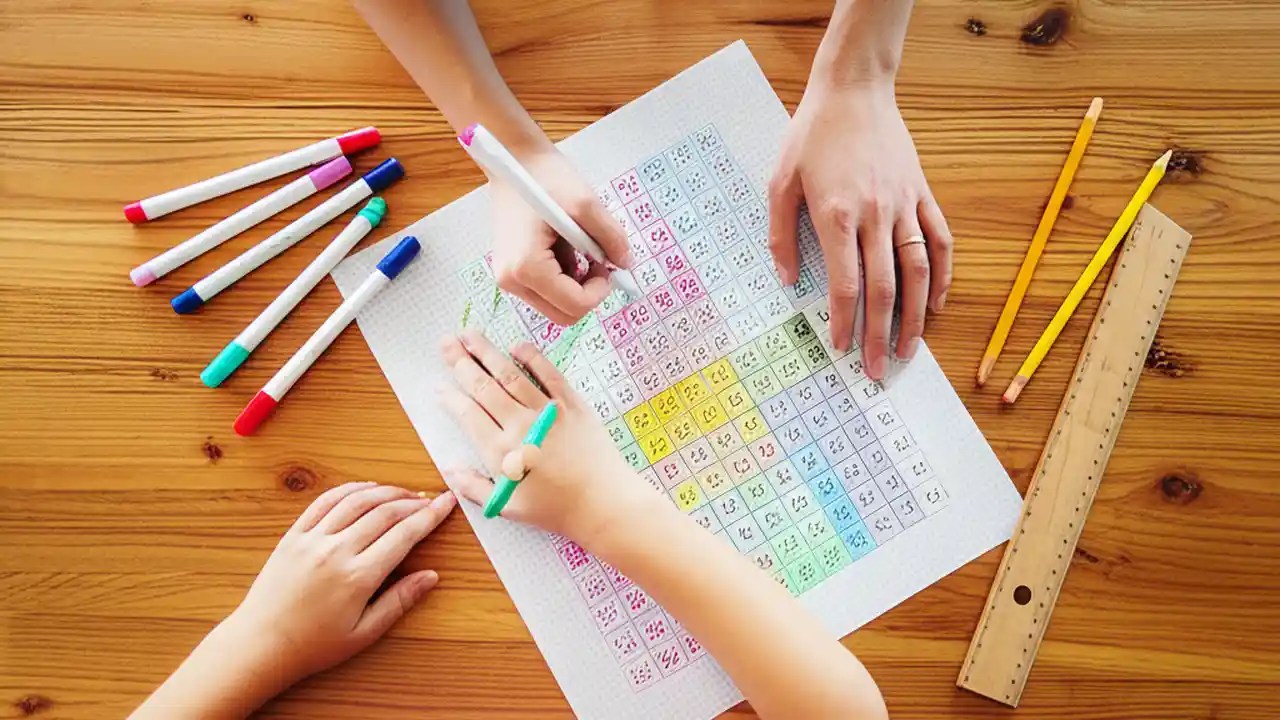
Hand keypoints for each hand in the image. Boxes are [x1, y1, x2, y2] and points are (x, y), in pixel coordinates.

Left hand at [222, 483, 455, 682]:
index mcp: (358, 578)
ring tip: (404, 493)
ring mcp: (312, 540)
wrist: (261, 644)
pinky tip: (366, 489)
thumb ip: (399, 601)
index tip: (446, 502)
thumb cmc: (313, 645)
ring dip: (385, 491)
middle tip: (431, 498)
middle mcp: (336, 552)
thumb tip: (431, 576)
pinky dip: (350, 490)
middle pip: (384, 512)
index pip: (404, 535)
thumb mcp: (364, 633)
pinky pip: (325, 502)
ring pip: (356, 501)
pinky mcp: (294, 535)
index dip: (430, 516)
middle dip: (413, 501)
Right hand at [436, 329, 659, 543]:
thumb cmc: (555, 509)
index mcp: (501, 451)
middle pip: (484, 387)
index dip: (450, 397)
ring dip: (488, 352)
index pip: (467, 414)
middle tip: (447, 342)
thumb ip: (474, 487)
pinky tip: (517, 346)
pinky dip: (532, 358)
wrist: (602, 502)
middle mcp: (520, 425)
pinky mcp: (572, 405)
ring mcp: (546, 412)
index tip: (439, 386)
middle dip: (462, 363)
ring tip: (471, 334)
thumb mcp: (508, 507)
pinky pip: (549, 375)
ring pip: (511, 375)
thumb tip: (448, 469)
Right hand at [490, 145, 632, 326]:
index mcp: (526, 267)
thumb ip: (611, 238)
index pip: (575, 305)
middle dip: (588, 294)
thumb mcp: (586, 203)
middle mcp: (511, 281)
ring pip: (555, 306)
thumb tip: (626, 263)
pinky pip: (545, 292)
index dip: (600, 290)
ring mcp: (508, 279)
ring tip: (576, 249)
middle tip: (597, 262)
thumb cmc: (544, 177)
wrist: (513, 160)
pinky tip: (563, 248)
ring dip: (575, 286)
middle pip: (563, 316)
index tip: (607, 265)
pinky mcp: (511, 272)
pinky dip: (563, 278)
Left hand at [769, 78, 951, 379]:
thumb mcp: (780, 181)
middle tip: (877, 370)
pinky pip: (940, 241)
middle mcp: (876, 215)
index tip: (841, 348)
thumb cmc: (811, 135)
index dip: (845, 322)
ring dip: (914, 316)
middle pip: (884, 290)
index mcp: (837, 216)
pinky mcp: (922, 194)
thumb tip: (786, 280)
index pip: (846, 285)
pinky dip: (943, 276)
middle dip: (880, 335)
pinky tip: (937, 305)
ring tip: (909, 350)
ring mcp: (904, 205)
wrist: (854, 90)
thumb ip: (780, 234)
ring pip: (918, 272)